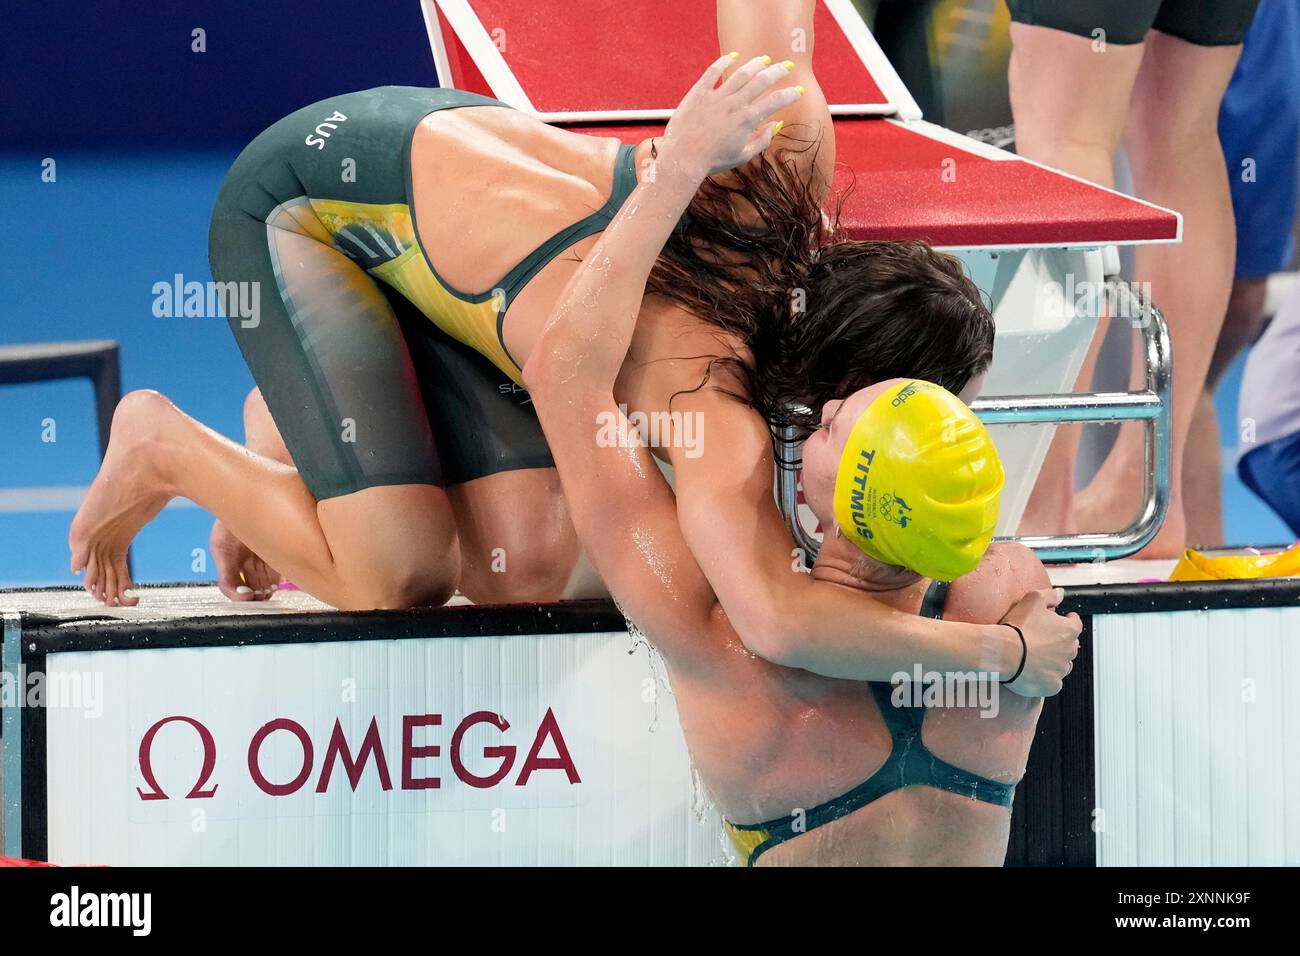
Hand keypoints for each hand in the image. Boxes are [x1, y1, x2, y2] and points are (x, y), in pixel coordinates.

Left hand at [657, 53, 803, 178]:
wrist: (683, 158)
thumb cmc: (713, 161)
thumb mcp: (742, 156)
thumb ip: (761, 140)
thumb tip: (776, 126)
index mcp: (747, 120)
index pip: (775, 101)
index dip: (790, 94)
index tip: (799, 90)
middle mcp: (735, 104)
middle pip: (762, 80)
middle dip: (778, 72)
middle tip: (787, 67)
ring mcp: (717, 96)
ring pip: (741, 73)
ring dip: (756, 64)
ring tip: (765, 59)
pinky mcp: (699, 92)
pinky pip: (713, 71)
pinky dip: (724, 61)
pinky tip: (733, 56)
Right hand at [1000, 587, 1080, 697]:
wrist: (1003, 653)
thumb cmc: (1018, 627)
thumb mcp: (1033, 600)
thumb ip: (1050, 595)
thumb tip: (1061, 593)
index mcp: (1068, 630)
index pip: (1076, 624)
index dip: (1068, 621)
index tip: (1063, 620)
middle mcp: (1069, 651)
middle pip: (1070, 646)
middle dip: (1060, 642)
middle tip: (1043, 639)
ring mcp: (1061, 669)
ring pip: (1063, 665)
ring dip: (1055, 661)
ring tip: (1038, 657)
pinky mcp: (1052, 685)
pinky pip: (1053, 682)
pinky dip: (1046, 678)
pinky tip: (1034, 671)